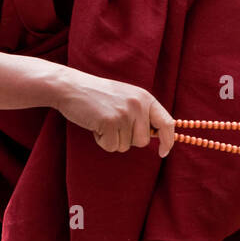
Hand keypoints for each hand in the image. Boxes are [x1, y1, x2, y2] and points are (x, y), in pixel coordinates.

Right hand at [55, 68, 175, 155]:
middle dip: (127, 139)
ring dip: (112, 139)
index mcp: (145, 98)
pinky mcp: (109, 122)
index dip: (168, 140)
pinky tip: (95, 125)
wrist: (72, 87)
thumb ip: (142, 114)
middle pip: (142, 141)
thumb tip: (156, 136)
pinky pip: (110, 146)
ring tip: (102, 121)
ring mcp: (124, 113)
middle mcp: (138, 105)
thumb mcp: (126, 98)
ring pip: (125, 146)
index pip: (166, 123)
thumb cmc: (99, 96)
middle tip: (113, 124)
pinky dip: (101, 141)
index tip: (164, 153)